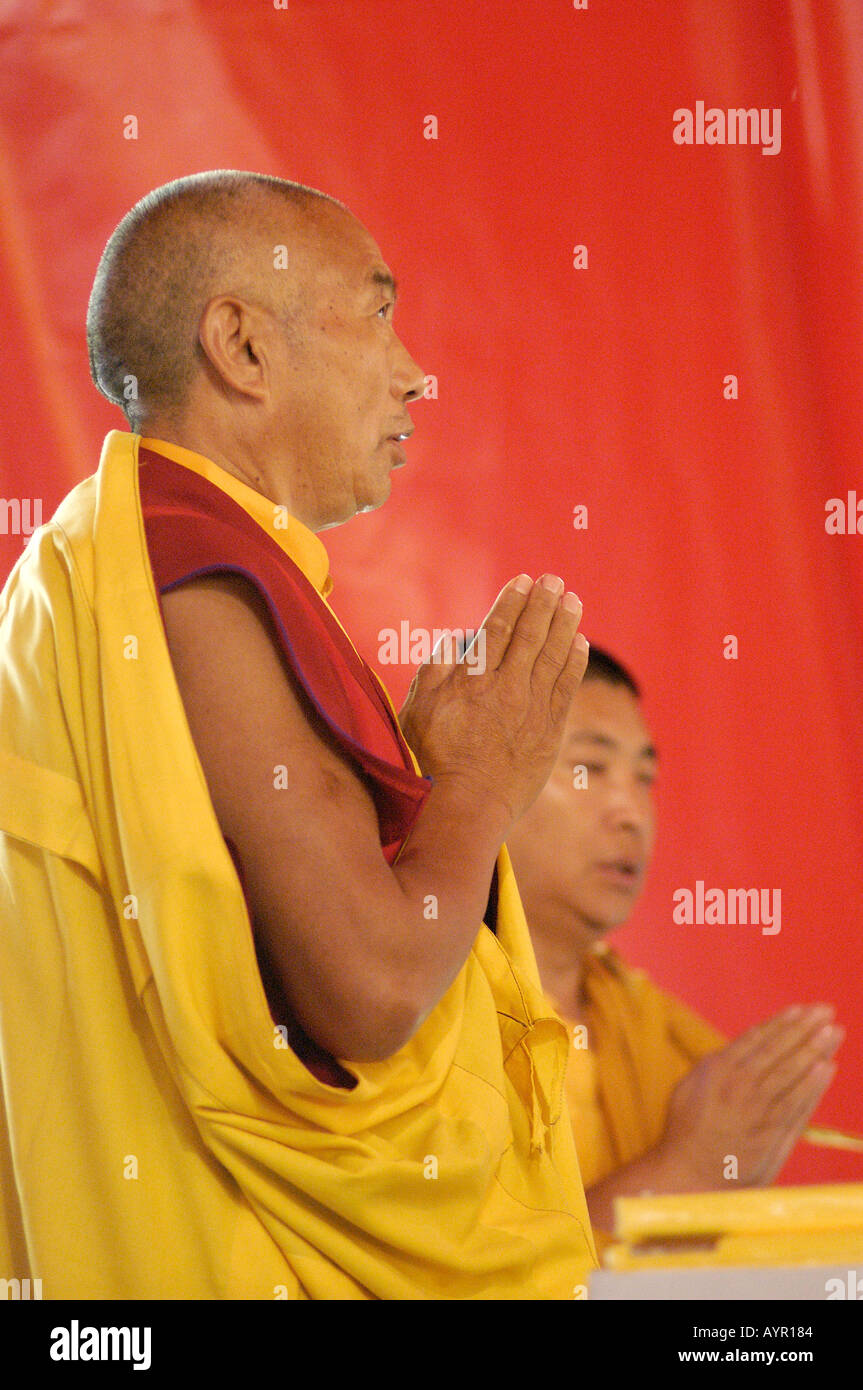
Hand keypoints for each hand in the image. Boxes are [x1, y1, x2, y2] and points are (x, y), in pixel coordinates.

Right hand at [398, 574, 587, 827]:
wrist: (466, 804)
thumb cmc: (431, 759)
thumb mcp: (417, 710)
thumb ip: (435, 670)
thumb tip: (454, 641)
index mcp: (473, 677)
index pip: (499, 628)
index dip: (513, 601)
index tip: (524, 582)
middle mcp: (508, 686)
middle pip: (531, 634)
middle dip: (544, 603)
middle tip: (554, 581)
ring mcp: (533, 707)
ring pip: (555, 655)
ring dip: (565, 624)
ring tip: (572, 601)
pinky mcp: (550, 730)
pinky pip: (567, 686)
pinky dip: (575, 661)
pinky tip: (581, 643)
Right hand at [658, 1004, 842, 1186]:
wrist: (690, 1174)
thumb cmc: (685, 1130)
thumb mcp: (688, 1087)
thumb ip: (716, 1065)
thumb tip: (739, 1048)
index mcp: (719, 1068)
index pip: (758, 1038)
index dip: (782, 1022)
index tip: (801, 1009)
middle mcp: (741, 1084)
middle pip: (780, 1051)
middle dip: (805, 1029)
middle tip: (826, 1011)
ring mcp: (759, 1110)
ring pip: (793, 1073)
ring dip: (816, 1050)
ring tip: (834, 1031)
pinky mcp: (773, 1134)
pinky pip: (798, 1105)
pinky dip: (814, 1086)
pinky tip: (828, 1067)